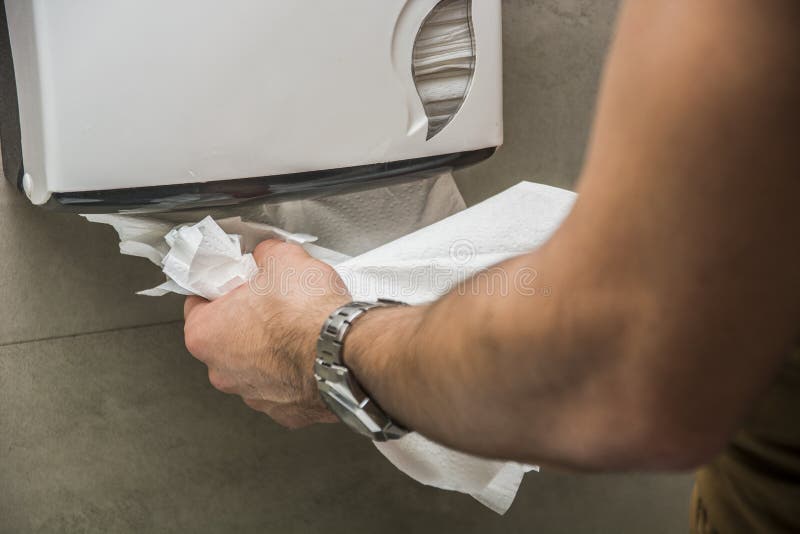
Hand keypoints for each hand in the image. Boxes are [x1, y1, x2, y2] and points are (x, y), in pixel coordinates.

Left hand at [183, 240, 349, 427]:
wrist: (345, 351)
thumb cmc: (307, 315)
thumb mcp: (283, 259)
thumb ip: (266, 255)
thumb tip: (268, 254)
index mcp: (207, 334)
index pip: (198, 305)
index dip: (222, 289)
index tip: (239, 283)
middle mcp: (222, 372)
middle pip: (227, 339)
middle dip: (248, 322)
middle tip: (274, 304)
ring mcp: (254, 395)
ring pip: (256, 366)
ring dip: (272, 351)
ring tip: (299, 330)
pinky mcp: (286, 412)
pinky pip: (286, 386)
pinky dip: (296, 373)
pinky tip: (312, 354)